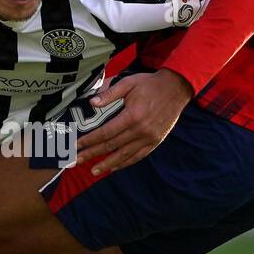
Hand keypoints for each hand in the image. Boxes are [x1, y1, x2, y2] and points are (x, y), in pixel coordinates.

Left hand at [75, 69, 192, 174]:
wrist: (176, 88)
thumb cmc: (151, 84)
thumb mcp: (129, 83)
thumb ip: (110, 93)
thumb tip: (92, 102)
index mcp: (132, 116)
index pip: (106, 132)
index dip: (90, 140)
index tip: (77, 145)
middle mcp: (140, 130)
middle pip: (111, 146)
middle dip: (93, 154)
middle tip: (78, 160)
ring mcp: (149, 138)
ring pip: (124, 155)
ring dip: (107, 164)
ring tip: (94, 171)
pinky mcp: (155, 141)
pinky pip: (138, 156)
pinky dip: (125, 163)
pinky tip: (114, 167)